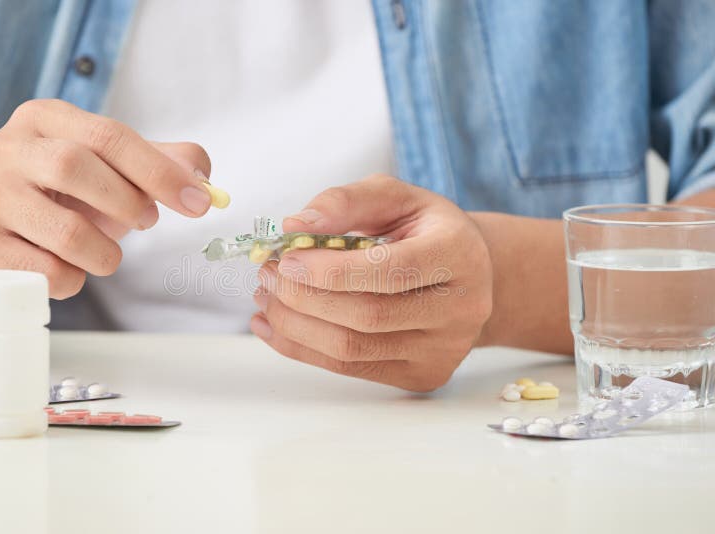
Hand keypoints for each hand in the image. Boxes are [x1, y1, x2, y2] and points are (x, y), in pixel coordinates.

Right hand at [0, 99, 212, 297]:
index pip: (109, 135)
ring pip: (66, 232)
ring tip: (104, 254)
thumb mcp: (112, 171)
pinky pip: (47, 273)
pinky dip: (74, 279)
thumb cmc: (63, 197)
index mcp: (45, 118)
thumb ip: (161, 164)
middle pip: (76, 167)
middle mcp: (6, 148)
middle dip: (127, 202)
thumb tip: (203, 175)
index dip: (160, 171)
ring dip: (105, 253)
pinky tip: (66, 268)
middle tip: (147, 222)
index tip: (199, 203)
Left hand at [250, 175, 492, 391]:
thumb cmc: (426, 231)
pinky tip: (276, 326)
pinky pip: (352, 369)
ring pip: (354, 349)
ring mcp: (445, 350)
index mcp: (457, 253)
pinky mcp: (425, 376)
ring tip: (266, 299)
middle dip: (304, 297)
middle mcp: (462, 308)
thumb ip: (345, 203)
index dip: (330, 270)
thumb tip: (295, 226)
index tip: (286, 259)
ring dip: (296, 326)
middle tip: (267, 275)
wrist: (474, 276)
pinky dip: (304, 350)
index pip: (389, 270)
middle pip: (368, 315)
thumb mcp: (394, 198)